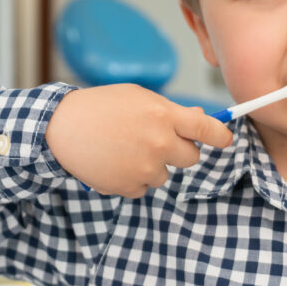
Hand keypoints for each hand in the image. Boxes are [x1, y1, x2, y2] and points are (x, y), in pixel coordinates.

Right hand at [46, 84, 232, 196]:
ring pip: (165, 175)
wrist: (61, 128)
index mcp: (164, 115)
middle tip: (157, 141)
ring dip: (152, 165)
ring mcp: (144, 168)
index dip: (220, 136)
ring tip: (124, 149)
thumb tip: (200, 118)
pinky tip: (113, 162)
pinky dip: (132, 178)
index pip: (207, 129)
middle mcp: (159, 143)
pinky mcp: (129, 187)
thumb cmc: (101, 107)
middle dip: (180, 151)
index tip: (225, 139)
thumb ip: (170, 111)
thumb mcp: (138, 97)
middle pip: (191, 158)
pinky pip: (143, 187)